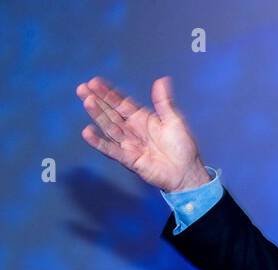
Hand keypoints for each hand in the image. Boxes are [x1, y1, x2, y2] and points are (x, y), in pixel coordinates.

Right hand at [77, 75, 208, 191]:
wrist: (187, 172)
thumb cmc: (183, 147)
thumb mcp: (174, 120)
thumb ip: (164, 102)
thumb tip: (162, 80)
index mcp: (142, 118)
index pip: (121, 103)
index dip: (108, 93)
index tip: (94, 81)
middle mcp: (132, 130)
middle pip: (111, 113)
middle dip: (97, 100)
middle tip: (82, 88)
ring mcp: (129, 144)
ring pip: (109, 127)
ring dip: (97, 115)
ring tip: (87, 102)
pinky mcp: (129, 159)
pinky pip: (111, 150)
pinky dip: (98, 142)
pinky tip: (87, 132)